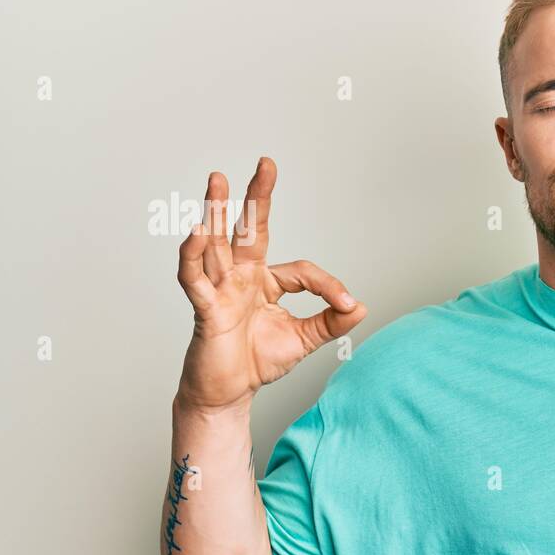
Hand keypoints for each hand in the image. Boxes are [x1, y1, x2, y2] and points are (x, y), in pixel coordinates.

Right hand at [175, 157, 366, 411]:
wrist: (228, 393)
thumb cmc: (257, 361)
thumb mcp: (304, 339)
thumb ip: (331, 322)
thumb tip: (362, 307)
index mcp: (265, 282)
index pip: (302, 271)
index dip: (329, 286)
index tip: (347, 304)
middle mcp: (241, 278)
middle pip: (248, 230)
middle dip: (257, 196)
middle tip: (266, 162)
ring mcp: (220, 289)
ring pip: (216, 244)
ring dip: (217, 212)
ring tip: (218, 179)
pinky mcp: (204, 308)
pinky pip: (194, 278)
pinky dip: (192, 255)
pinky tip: (196, 232)